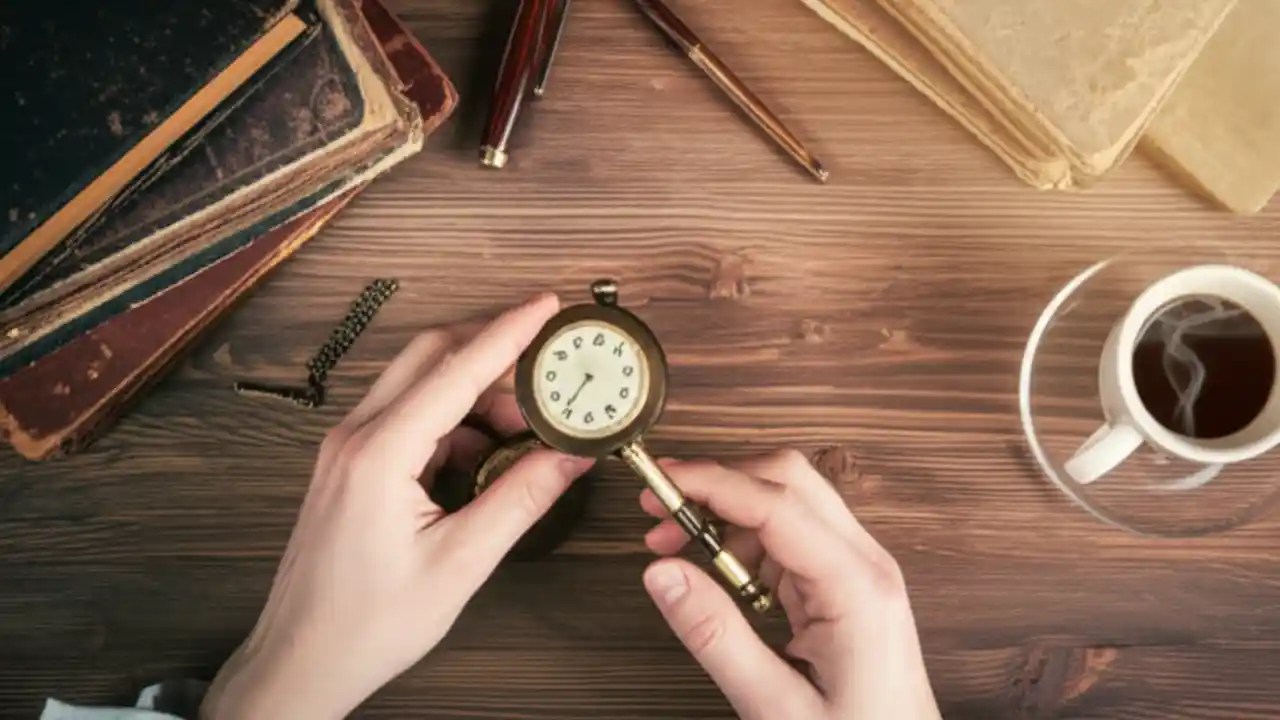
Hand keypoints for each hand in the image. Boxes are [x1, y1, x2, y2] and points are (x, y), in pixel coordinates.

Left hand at [202, 294, 590, 719]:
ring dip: (475, 395)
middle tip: (547, 358)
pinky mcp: (351, 466)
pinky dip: (453, 425)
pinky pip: (409, 419)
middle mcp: (356, 436)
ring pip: (421, 387)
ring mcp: (347, 448)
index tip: (546, 305)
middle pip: (432, 357)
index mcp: (380, 453)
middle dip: (493, 349)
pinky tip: (484, 461)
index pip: (457, 368)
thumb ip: (522, 498)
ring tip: (525, 432)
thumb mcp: (461, 562)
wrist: (301, 660)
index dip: (508, 331)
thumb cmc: (367, 623)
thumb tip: (571, 455)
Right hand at [638, 451, 940, 719]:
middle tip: (660, 505)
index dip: (711, 481)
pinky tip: (714, 569)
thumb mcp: (776, 707)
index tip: (658, 481)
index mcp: (857, 587)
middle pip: (788, 480)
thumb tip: (662, 574)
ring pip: (788, 502)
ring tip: (675, 543)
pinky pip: (792, 537)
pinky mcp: (847, 586)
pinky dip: (745, 538)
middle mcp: (865, 565)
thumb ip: (716, 637)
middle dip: (718, 481)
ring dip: (727, 509)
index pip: (775, 502)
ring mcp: (860, 571)